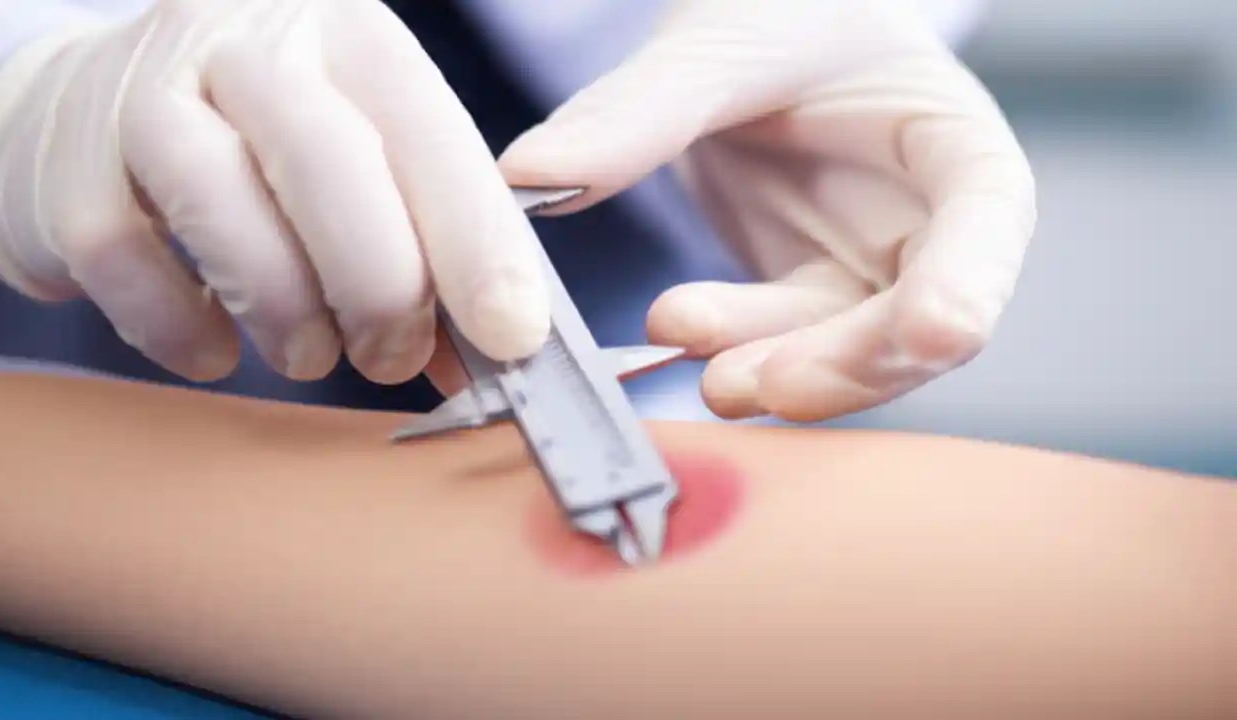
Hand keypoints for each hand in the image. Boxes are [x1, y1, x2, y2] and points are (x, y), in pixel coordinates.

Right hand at [0, 0, 549, 381]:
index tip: (513, 334)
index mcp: (344, 32)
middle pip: (329, 160)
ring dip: (288, 314)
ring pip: (226, 208)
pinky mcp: (61, 167)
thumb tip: (498, 348)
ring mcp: (140, 91)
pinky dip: (185, 331)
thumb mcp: (363, 164)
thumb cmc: (262, 153)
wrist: (85, 119)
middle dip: (381, 286)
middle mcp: (243, 38)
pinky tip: (216, 348)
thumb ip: (433, 241)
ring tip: (312, 353)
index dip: (477, 238)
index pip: (426, 126)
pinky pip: (129, 263)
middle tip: (396, 356)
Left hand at [500, 0, 1035, 420]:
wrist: (752, 39)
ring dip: (769, 367)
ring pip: (837, 353)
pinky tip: (675, 332)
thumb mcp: (726, 41)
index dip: (967, 284)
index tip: (930, 332)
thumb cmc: (781, 18)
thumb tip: (533, 172)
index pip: (987, 225)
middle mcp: (927, 232)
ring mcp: (864, 276)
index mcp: (959, 151)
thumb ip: (645, 108)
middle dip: (844, 362)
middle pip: (914, 323)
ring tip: (694, 358)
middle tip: (761, 382)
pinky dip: (728, 346)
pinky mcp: (800, 302)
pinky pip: (772, 344)